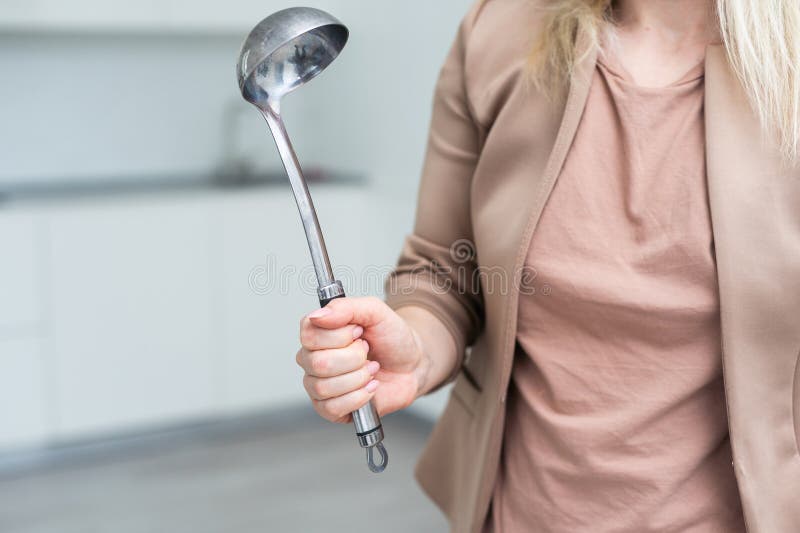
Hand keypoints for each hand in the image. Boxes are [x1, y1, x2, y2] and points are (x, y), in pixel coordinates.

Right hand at [296, 297, 426, 422]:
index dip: (339, 336)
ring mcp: (318, 385)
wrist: (411, 364)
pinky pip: (331, 408)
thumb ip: (346, 307)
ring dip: (358, 378)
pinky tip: (369, 388)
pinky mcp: (329, 408)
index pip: (309, 336)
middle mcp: (312, 358)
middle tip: (368, 352)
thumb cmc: (391, 337)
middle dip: (354, 358)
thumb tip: (318, 315)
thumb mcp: (375, 311)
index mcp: (317, 333)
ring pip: (324, 387)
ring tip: (371, 370)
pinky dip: (358, 397)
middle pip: (318, 363)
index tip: (359, 332)